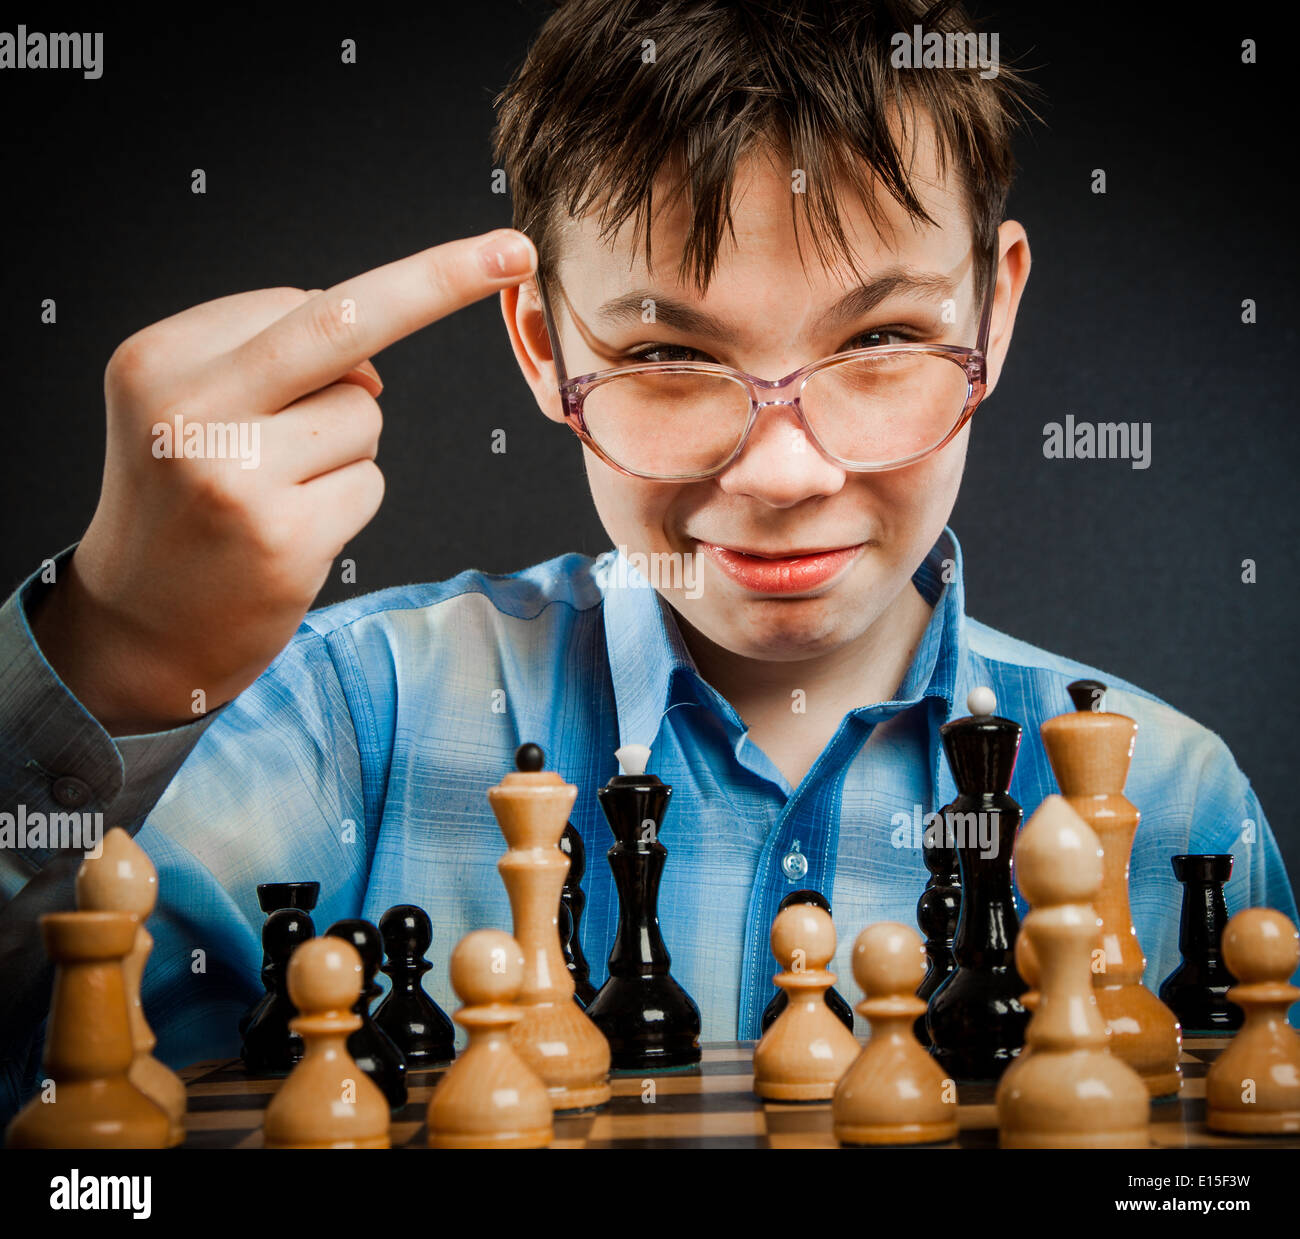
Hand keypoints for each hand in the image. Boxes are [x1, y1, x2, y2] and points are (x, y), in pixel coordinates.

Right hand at [30, 229, 537, 732]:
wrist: (136, 627)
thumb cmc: (180, 506)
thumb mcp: (188, 409)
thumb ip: (275, 363)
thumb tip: (373, 367)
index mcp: (159, 360)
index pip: (298, 304)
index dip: (374, 309)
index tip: (478, 258)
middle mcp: (189, 409)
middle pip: (343, 324)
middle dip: (437, 278)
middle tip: (512, 251)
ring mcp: (235, 476)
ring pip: (364, 417)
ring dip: (344, 451)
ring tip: (277, 492)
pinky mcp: (283, 538)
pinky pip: (369, 484)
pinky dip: (347, 504)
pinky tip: (289, 533)